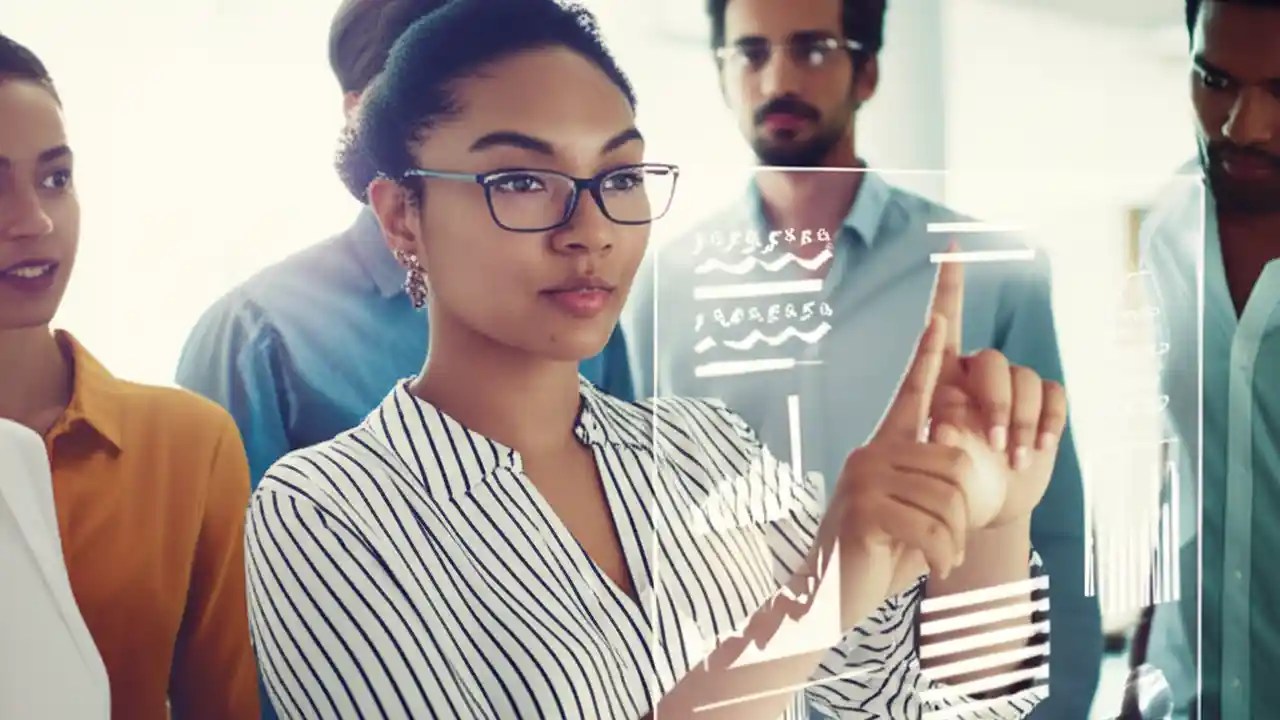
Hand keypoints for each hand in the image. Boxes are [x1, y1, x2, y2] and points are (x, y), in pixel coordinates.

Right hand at [815, 261, 983, 627]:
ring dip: (955, 538)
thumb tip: (962, 455)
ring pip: (949, 497)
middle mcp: (870, 452)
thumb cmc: (877, 556)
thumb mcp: (912, 514)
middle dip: (966, 513)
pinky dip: (944, 554)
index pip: (910, 392)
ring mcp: (864, 477)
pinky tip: (935, 568)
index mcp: (883, 446)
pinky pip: (933, 525)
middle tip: (953, 545)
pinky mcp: (865, 508)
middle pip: (955, 463)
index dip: (926, 354)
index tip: (937, 316)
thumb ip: (931, 482)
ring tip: (943, 558)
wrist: (831, 598)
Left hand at [923, 247, 1067, 527]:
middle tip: (995, 445)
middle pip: (994, 361)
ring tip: (1014, 460)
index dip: (950, 285)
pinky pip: (1053, 394)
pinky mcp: (1041, 404)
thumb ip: (939, 435)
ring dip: (1024, 422)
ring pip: (1026, 380)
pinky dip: (1048, 422)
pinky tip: (1038, 449)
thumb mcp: (935, 459)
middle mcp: (978, 373)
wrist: (985, 507)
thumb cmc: (949, 481)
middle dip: (998, 404)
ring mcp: (1012, 388)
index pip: (946, 320)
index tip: (951, 245)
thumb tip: (944, 424)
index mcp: (943, 374)